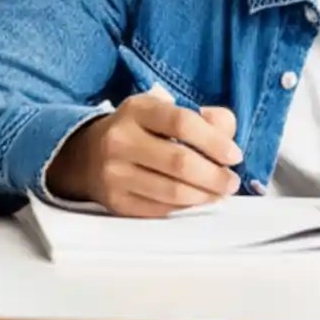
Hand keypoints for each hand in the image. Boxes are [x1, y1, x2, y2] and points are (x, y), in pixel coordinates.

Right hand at [46, 84, 242, 216]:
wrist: (86, 155)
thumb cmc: (137, 131)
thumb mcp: (164, 111)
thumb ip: (204, 118)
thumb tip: (227, 133)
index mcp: (136, 110)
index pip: (182, 122)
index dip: (214, 141)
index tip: (234, 155)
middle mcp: (120, 139)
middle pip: (179, 162)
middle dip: (215, 175)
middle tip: (231, 181)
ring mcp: (114, 173)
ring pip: (172, 191)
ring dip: (204, 195)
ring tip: (218, 192)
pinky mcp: (115, 201)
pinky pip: (160, 209)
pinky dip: (185, 207)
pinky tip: (195, 199)